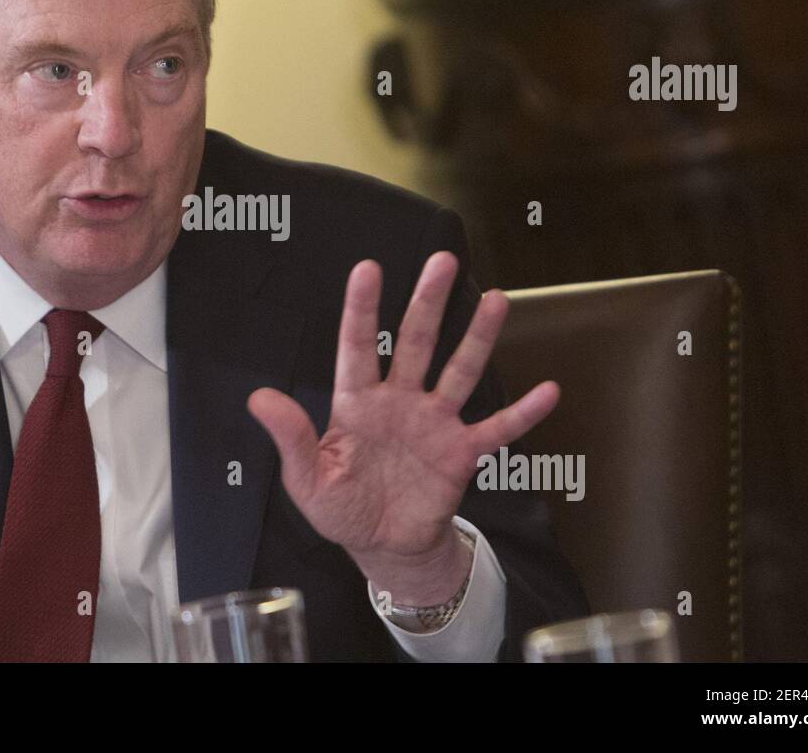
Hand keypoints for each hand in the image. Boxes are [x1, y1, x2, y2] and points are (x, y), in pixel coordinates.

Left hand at [247, 251, 558, 603]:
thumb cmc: (341, 507)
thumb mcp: (306, 479)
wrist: (383, 546)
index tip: (367, 268)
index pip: (357, 347)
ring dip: (477, 337)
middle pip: (415, 342)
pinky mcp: (461, 452)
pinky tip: (548, 390)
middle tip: (442, 260)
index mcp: (357, 404)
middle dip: (428, 302)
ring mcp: (434, 423)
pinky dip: (523, 413)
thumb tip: (259, 398)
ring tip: (495, 300)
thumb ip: (290, 438)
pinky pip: (497, 429)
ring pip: (459, 371)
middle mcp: (399, 402)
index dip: (361, 308)